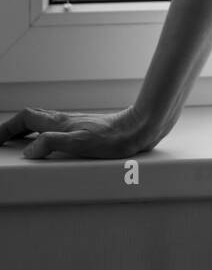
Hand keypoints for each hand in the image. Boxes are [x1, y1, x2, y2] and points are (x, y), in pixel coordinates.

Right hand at [0, 104, 165, 159]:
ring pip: (43, 122)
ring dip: (26, 129)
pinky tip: (48, 142)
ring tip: (17, 141)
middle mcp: (65, 121)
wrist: (139, 129)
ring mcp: (75, 124)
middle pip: (31, 118)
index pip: (25, 119)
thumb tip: (29, 151)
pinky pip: (55, 128)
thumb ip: (52, 144)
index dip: (7, 127)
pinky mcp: (85, 129)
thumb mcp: (80, 144)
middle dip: (13, 127)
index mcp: (60, 123)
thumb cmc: (113, 138)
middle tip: (2, 140)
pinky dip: (42, 133)